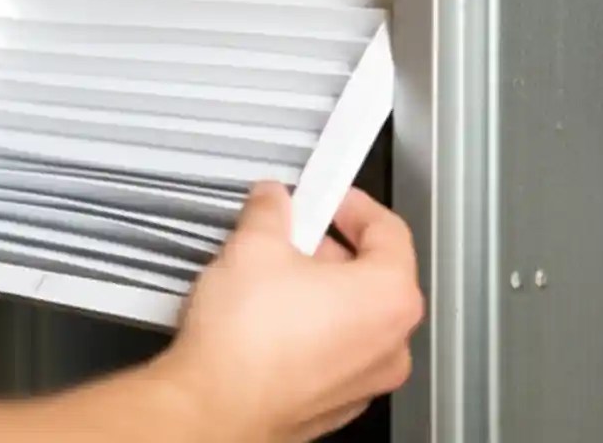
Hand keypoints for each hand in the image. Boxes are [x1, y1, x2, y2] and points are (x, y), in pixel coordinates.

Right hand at [155, 183, 422, 442]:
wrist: (213, 406)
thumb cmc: (245, 340)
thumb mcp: (254, 244)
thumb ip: (271, 211)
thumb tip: (272, 201)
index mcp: (389, 298)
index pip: (389, 231)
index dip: (352, 204)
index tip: (326, 197)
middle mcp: (389, 345)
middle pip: (372, 276)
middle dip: (327, 249)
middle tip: (289, 234)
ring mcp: (364, 381)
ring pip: (351, 319)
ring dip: (317, 292)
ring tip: (270, 278)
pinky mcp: (333, 404)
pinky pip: (331, 353)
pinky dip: (308, 332)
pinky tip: (266, 321)